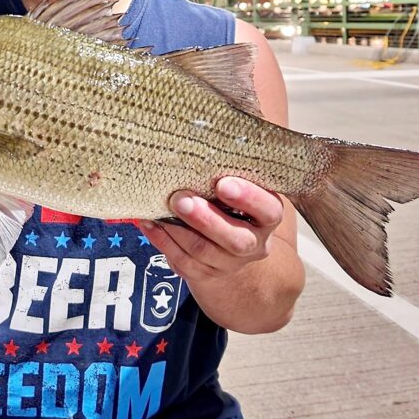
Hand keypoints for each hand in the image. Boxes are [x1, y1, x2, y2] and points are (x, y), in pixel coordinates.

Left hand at [139, 177, 284, 282]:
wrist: (230, 248)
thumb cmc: (234, 202)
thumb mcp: (242, 186)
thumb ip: (233, 171)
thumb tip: (215, 144)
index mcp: (268, 217)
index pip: (267, 210)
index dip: (248, 198)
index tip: (222, 183)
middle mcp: (254, 244)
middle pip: (234, 239)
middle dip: (205, 219)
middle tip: (181, 199)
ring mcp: (230, 263)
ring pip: (203, 251)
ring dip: (178, 229)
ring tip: (161, 209)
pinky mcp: (205, 273)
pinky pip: (182, 261)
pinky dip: (163, 240)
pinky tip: (150, 223)